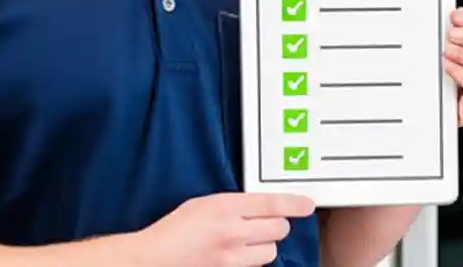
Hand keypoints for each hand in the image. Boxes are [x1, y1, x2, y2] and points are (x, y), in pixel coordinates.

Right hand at [133, 192, 314, 266]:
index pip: (272, 202)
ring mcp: (231, 255)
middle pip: (279, 228)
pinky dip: (253, 260)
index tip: (307, 205)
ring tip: (249, 241)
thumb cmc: (174, 229)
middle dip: (277, 225)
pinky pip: (255, 266)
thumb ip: (234, 204)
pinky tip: (240, 254)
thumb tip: (261, 206)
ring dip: (266, 245)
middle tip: (268, 223)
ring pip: (271, 250)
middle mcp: (232, 231)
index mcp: (225, 206)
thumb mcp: (204, 203)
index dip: (295, 203)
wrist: (154, 258)